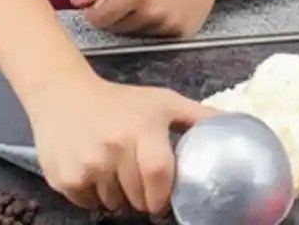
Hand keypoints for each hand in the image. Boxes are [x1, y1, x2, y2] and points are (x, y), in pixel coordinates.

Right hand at [25, 73, 217, 214]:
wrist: (62, 94)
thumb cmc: (120, 101)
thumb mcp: (162, 101)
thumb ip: (198, 116)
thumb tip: (236, 124)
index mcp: (141, 128)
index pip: (159, 175)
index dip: (164, 194)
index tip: (164, 199)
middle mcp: (113, 147)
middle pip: (137, 198)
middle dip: (143, 198)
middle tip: (139, 183)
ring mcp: (86, 165)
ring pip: (114, 204)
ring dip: (119, 197)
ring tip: (115, 172)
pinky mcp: (64, 178)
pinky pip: (88, 204)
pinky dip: (94, 197)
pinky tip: (94, 172)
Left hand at [71, 0, 231, 37]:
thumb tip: (75, 1)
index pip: (100, 18)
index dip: (94, 15)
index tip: (98, 8)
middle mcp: (150, 13)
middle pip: (116, 28)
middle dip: (115, 17)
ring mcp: (166, 26)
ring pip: (135, 34)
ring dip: (135, 22)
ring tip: (151, 1)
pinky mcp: (179, 35)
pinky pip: (155, 37)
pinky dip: (154, 27)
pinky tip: (166, 9)